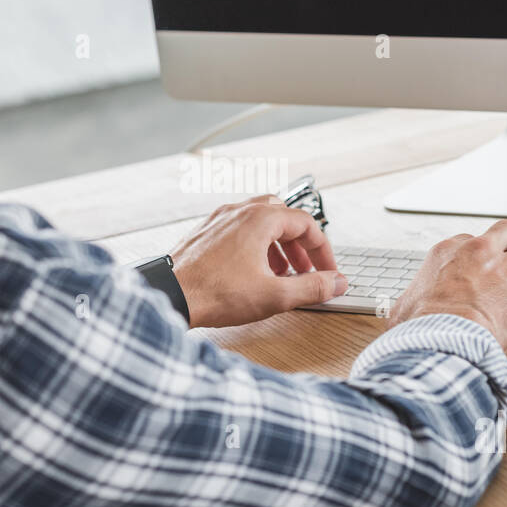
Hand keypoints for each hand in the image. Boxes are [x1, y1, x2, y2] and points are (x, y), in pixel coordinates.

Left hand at [170, 195, 345, 327]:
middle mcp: (238, 211)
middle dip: (299, 245)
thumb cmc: (214, 293)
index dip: (322, 250)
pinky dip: (255, 246)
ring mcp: (219, 220)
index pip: (306, 223)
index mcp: (259, 218)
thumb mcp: (274, 295)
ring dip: (278, 245)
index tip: (328, 271)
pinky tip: (253, 272)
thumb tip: (336, 283)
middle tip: (307, 270)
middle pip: (283, 217)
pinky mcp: (205, 233)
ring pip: (260, 222)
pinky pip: (238, 230)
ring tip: (282, 273)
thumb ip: (312, 288)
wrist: (169, 295)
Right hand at [387, 220, 506, 349]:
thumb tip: (399, 314)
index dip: (480, 257)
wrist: (445, 340)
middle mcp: (479, 251)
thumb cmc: (422, 327)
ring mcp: (506, 266)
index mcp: (447, 252)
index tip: (481, 272)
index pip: (472, 240)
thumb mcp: (403, 307)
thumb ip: (408, 302)